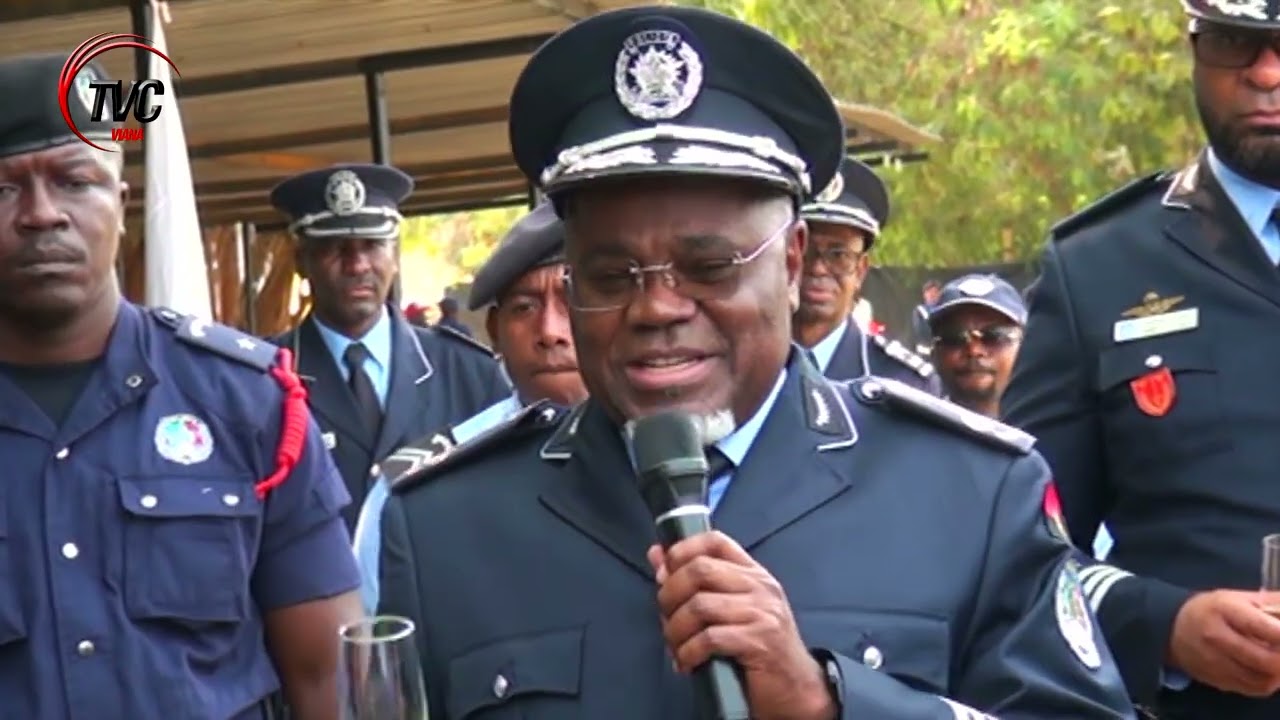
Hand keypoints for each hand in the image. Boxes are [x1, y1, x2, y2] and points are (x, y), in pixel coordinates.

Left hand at [648, 532, 835, 719]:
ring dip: (676, 630)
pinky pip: (709, 638)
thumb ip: (696, 582)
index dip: (682, 550)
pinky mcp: (759, 641)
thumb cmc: (760, 648)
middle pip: (700, 570)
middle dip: (670, 595)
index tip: (664, 571)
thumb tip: (656, 555)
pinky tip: (687, 662)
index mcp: (753, 574)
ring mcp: (762, 612)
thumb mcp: (732, 609)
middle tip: (666, 618)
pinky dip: (689, 652)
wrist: (797, 687)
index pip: (715, 541)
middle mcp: (760, 587)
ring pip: (699, 605)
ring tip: (675, 646)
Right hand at [1168, 589, 1279, 695]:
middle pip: (1266, 660)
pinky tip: (1267, 671)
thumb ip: (1271, 602)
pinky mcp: (1217, 680)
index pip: (1262, 627)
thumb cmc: (1211, 609)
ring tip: (1276, 659)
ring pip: (1263, 680)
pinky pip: (1254, 689)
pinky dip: (1268, 682)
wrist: (1173, 629)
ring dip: (1278, 673)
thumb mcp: (1237, 597)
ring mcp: (1215, 663)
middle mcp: (1217, 638)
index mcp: (1224, 610)